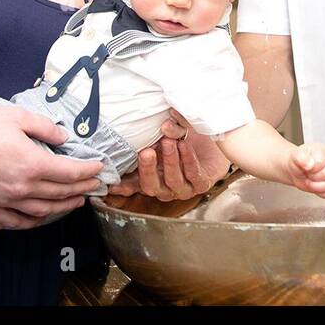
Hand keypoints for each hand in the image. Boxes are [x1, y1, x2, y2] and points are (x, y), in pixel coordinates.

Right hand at [0, 105, 103, 227]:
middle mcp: (22, 187)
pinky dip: (33, 221)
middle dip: (81, 189)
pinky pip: (16, 220)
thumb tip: (63, 137)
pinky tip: (41, 218)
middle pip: (60, 193)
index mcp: (33, 163)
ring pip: (42, 211)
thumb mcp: (17, 116)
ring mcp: (5, 200)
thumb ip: (45, 127)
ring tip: (76, 202)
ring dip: (63, 207)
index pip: (70, 172)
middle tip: (94, 186)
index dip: (88, 171)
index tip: (99, 168)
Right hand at [108, 110, 229, 200]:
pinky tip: (184, 145)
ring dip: (170, 160)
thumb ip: (156, 137)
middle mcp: (165, 187)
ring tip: (169, 141)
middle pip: (151, 185)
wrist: (212, 144)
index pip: (133, 185)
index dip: (123, 186)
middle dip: (148, 168)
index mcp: (152, 178)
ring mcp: (183, 189)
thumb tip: (149, 135)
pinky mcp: (201, 185)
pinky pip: (194, 174)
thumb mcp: (166, 136)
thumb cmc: (182, 139)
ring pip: (173, 179)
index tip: (112, 183)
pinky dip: (188, 159)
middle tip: (146, 152)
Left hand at [287, 142, 324, 198]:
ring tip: (309, 181)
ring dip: (316, 186)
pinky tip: (314, 187)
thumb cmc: (297, 161)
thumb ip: (301, 158)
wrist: (295, 169)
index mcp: (323, 151)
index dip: (311, 168)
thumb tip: (309, 164)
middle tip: (306, 173)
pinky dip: (321, 193)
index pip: (321, 162)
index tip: (305, 167)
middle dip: (312, 177)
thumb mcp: (295, 157)